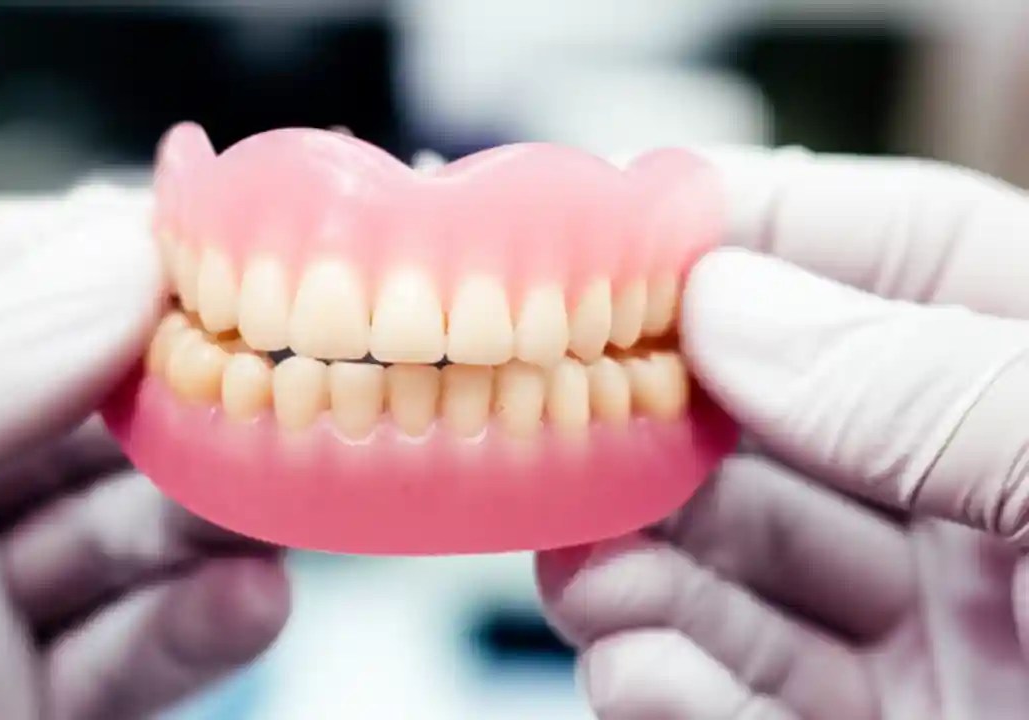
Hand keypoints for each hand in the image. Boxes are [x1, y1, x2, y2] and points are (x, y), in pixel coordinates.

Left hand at [0, 185, 289, 718]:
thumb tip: (116, 258)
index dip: (100, 251)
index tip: (229, 246)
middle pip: (75, 400)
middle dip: (183, 390)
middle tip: (293, 377)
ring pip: (124, 522)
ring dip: (214, 507)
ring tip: (289, 491)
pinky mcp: (14, 708)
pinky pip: (134, 651)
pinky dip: (203, 624)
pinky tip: (249, 600)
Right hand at [537, 148, 1028, 718]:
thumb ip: (940, 389)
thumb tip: (733, 306)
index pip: (893, 258)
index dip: (754, 229)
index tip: (616, 241)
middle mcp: (990, 503)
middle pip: (776, 425)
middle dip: (655, 427)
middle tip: (553, 431)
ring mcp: (939, 636)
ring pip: (737, 568)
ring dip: (637, 567)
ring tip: (580, 577)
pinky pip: (749, 702)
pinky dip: (671, 686)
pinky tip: (634, 671)